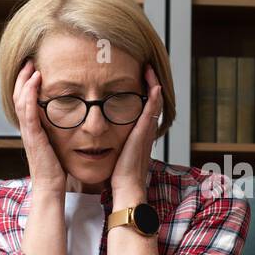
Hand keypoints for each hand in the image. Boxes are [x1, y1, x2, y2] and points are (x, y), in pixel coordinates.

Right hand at [13, 59, 66, 193]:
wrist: (51, 187)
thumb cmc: (56, 169)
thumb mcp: (56, 144)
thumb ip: (56, 131)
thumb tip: (68, 119)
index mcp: (32, 129)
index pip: (24, 101)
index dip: (26, 84)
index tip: (33, 69)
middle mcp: (27, 129)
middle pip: (18, 97)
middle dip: (22, 77)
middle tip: (29, 61)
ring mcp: (28, 133)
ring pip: (20, 101)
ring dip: (25, 82)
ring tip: (31, 67)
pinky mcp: (33, 137)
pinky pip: (28, 113)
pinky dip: (29, 96)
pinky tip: (34, 83)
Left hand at [110, 64, 162, 202]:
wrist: (127, 186)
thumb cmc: (119, 174)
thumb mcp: (116, 154)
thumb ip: (112, 144)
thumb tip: (98, 137)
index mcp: (140, 135)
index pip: (145, 109)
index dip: (144, 94)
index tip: (138, 80)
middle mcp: (146, 131)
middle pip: (153, 102)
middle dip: (151, 84)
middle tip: (147, 68)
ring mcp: (147, 131)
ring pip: (155, 103)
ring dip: (153, 85)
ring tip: (149, 69)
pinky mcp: (144, 132)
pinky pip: (152, 110)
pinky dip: (154, 96)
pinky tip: (153, 84)